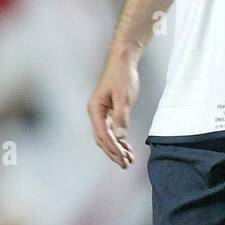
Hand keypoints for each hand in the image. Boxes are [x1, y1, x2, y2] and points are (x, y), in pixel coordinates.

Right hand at [87, 52, 138, 167]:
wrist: (123, 60)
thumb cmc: (122, 75)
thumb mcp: (124, 96)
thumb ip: (121, 116)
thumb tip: (119, 137)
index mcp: (95, 109)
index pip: (103, 135)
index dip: (113, 149)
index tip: (124, 159)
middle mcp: (95, 112)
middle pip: (102, 139)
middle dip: (113, 153)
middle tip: (126, 164)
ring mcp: (101, 112)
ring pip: (106, 136)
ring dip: (116, 148)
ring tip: (129, 159)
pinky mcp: (108, 111)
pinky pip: (110, 130)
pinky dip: (118, 140)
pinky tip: (126, 147)